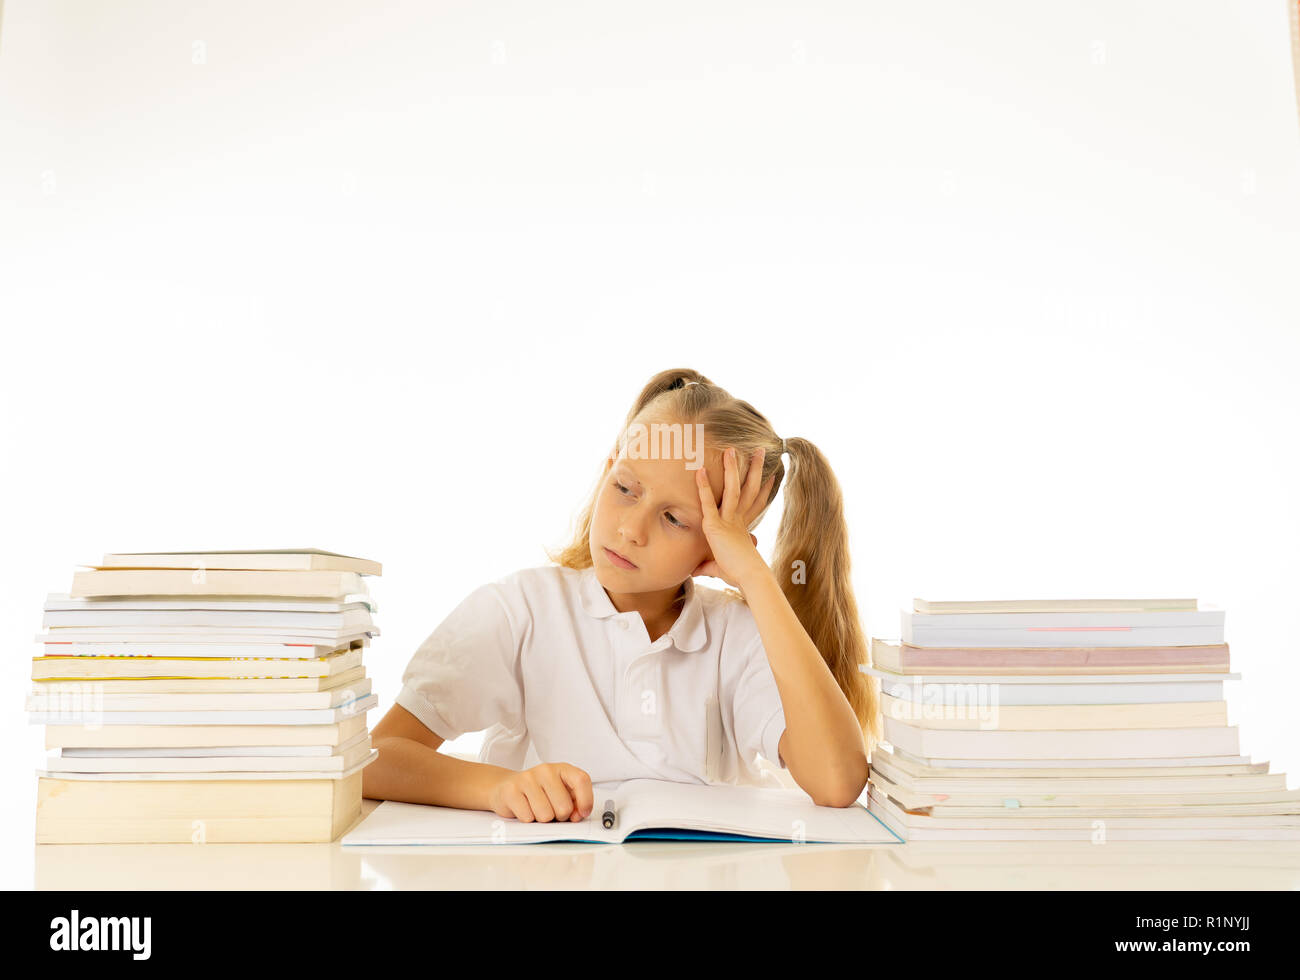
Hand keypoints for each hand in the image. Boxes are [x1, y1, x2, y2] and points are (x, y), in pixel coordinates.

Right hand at [488, 762, 593, 822]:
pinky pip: (528, 817)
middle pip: (564, 807)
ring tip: (536, 809)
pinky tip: (524, 809)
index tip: (582, 813)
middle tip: (551, 810)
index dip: (585, 801)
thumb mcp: (560, 792)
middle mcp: (545, 770)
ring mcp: (527, 779)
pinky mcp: (512, 791)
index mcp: (562, 769)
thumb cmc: (538, 792)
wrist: (506, 786)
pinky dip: (528, 819)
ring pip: (546, 816)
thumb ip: (575, 802)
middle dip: (559, 816)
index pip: (581, 780)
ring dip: (542, 819)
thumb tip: (577, 815)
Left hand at [692, 446, 776, 588]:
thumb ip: (707, 565)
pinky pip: (708, 502)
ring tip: (731, 449)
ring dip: (732, 468)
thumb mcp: (720, 567)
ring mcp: (729, 520)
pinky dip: (703, 487)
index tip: (772, 476)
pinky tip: (700, 471)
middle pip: (750, 488)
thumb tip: (694, 571)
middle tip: (761, 450)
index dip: (765, 489)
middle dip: (755, 468)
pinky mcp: (716, 525)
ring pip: (733, 488)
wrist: (749, 578)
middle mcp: (739, 519)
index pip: (756, 503)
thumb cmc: (738, 574)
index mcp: (744, 526)